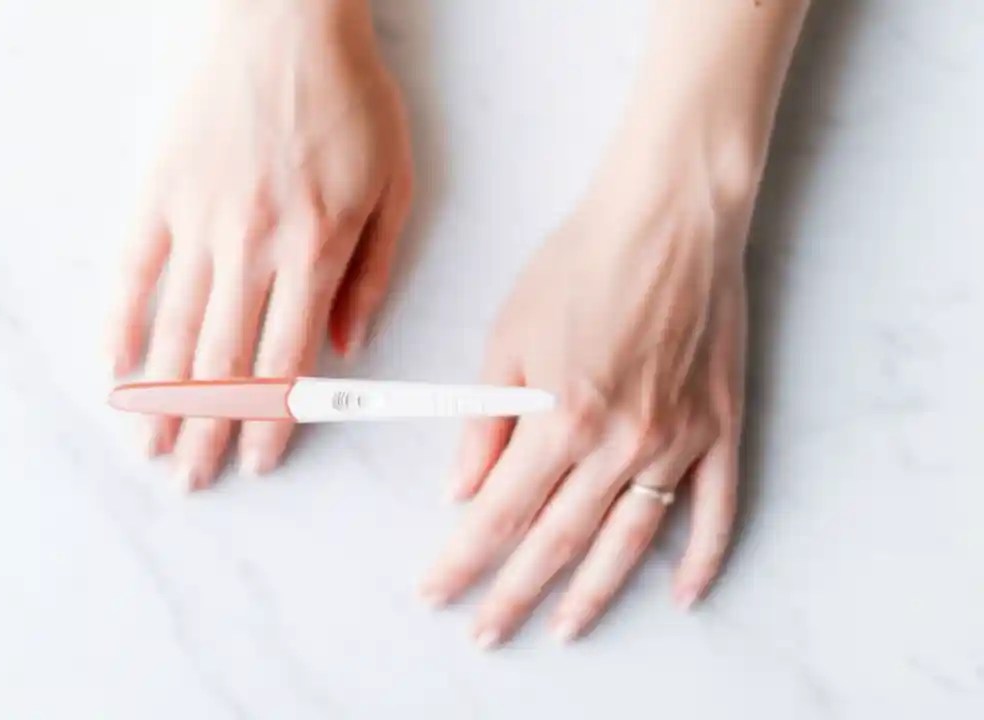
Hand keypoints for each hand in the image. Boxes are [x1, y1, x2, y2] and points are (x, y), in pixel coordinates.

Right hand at [111, 0, 412, 488]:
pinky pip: (130, 271)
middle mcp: (252, 247)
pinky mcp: (154, 190)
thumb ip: (373, 271)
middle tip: (190, 480)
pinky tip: (114, 370)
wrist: (278, 12)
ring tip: (149, 447)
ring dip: (162, 398)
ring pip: (177, 329)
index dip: (270, 423)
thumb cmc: (345, 92)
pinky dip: (120, 324)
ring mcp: (196, 219)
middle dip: (208, 432)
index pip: (288, 361)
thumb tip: (350, 348)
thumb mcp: (392, 179)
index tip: (255, 464)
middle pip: (225, 362)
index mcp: (315, 248)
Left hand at [420, 141, 752, 646]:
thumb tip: (461, 491)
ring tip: (564, 631)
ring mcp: (675, 441)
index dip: (462, 561)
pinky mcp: (718, 428)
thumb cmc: (580, 265)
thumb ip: (485, 423)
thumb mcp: (508, 336)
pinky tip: (679, 595)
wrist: (668, 217)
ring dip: (593, 595)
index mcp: (558, 419)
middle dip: (513, 594)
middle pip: (556, 542)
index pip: (498, 514)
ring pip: (629, 542)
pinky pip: (713, 509)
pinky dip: (700, 558)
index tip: (435, 594)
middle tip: (485, 633)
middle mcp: (618, 444)